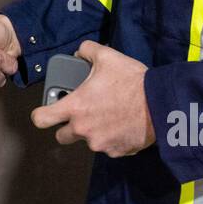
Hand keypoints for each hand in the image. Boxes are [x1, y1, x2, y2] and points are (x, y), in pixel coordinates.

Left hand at [31, 41, 153, 156]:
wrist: (161, 104)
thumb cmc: (132, 81)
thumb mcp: (108, 56)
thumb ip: (87, 51)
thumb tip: (79, 53)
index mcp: (75, 108)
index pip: (41, 119)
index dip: (41, 114)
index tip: (47, 111)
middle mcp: (83, 130)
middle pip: (62, 136)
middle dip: (68, 125)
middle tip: (83, 112)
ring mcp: (99, 144)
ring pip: (87, 141)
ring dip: (93, 131)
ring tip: (110, 115)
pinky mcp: (116, 152)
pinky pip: (108, 147)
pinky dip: (112, 138)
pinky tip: (123, 124)